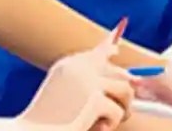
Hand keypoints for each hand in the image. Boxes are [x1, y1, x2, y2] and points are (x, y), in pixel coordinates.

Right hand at [0, 24, 133, 130]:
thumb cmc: (45, 122)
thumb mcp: (65, 96)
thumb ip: (88, 81)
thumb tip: (120, 71)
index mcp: (69, 65)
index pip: (100, 51)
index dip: (110, 50)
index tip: (117, 50)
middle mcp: (79, 67)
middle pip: (121, 72)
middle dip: (126, 93)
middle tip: (123, 110)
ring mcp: (87, 81)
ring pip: (125, 90)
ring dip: (122, 109)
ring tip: (108, 122)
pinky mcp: (94, 100)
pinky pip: (117, 112)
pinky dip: (111, 125)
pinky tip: (94, 128)